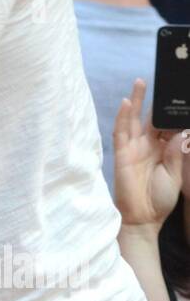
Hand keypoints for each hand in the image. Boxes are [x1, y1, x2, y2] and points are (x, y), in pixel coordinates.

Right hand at [113, 79, 183, 230]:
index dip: (171, 114)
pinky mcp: (121, 153)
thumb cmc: (160, 199)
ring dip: (136, 100)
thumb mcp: (175, 175)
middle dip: (154, 101)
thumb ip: (175, 153)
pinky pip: (120, 131)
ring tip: (140, 82)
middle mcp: (147, 145)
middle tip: (161, 82)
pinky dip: (122, 117)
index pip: (166, 126)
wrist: (144, 218)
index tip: (180, 99)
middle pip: (149, 117)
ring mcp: (133, 148)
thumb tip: (180, 131)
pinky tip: (125, 103)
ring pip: (133, 119)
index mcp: (161, 150)